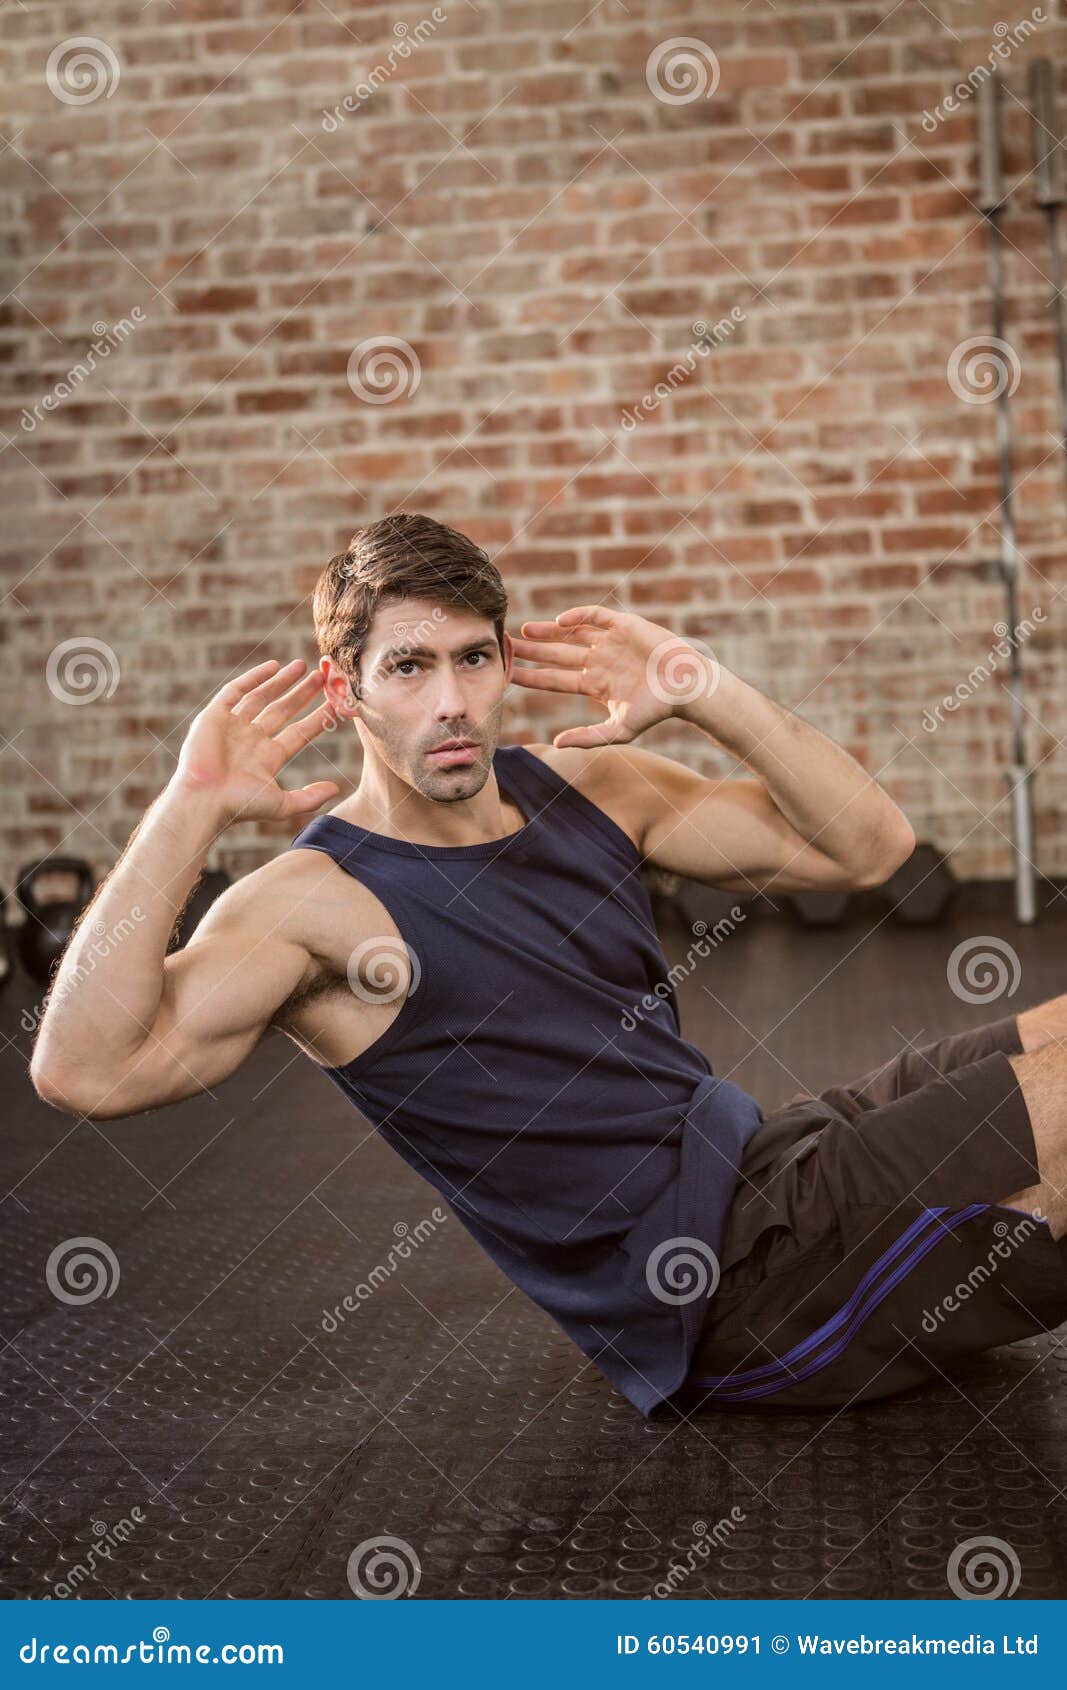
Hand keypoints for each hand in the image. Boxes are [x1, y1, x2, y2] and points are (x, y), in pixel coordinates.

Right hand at [174, 659, 341, 822]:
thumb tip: (336, 788)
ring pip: (261, 697)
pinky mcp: (214, 716)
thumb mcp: (281, 805)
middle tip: (322, 677)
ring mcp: (232, 726)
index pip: (299, 732)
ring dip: (281, 681)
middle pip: (282, 711)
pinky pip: (235, 691)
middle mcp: (251, 740)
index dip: (318, 718)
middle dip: (302, 694)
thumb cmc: (239, 806)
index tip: (336, 703)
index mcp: (267, 758)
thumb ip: (309, 797)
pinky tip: (273, 666)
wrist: (203, 800)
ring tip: (302, 666)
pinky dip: (253, 678)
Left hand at [509, 605, 719, 748]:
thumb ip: (587, 737)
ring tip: (525, 630)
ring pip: (571, 633)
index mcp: (595, 684)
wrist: (685, 688)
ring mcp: (610, 642)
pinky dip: (578, 616)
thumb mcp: (619, 730)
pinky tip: (559, 621)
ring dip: (548, 631)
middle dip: (532, 651)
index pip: (555, 679)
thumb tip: (556, 744)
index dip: (531, 676)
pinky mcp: (624, 625)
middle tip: (506, 645)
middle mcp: (598, 661)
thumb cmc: (656, 711)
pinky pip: (595, 616)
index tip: (507, 673)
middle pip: (556, 654)